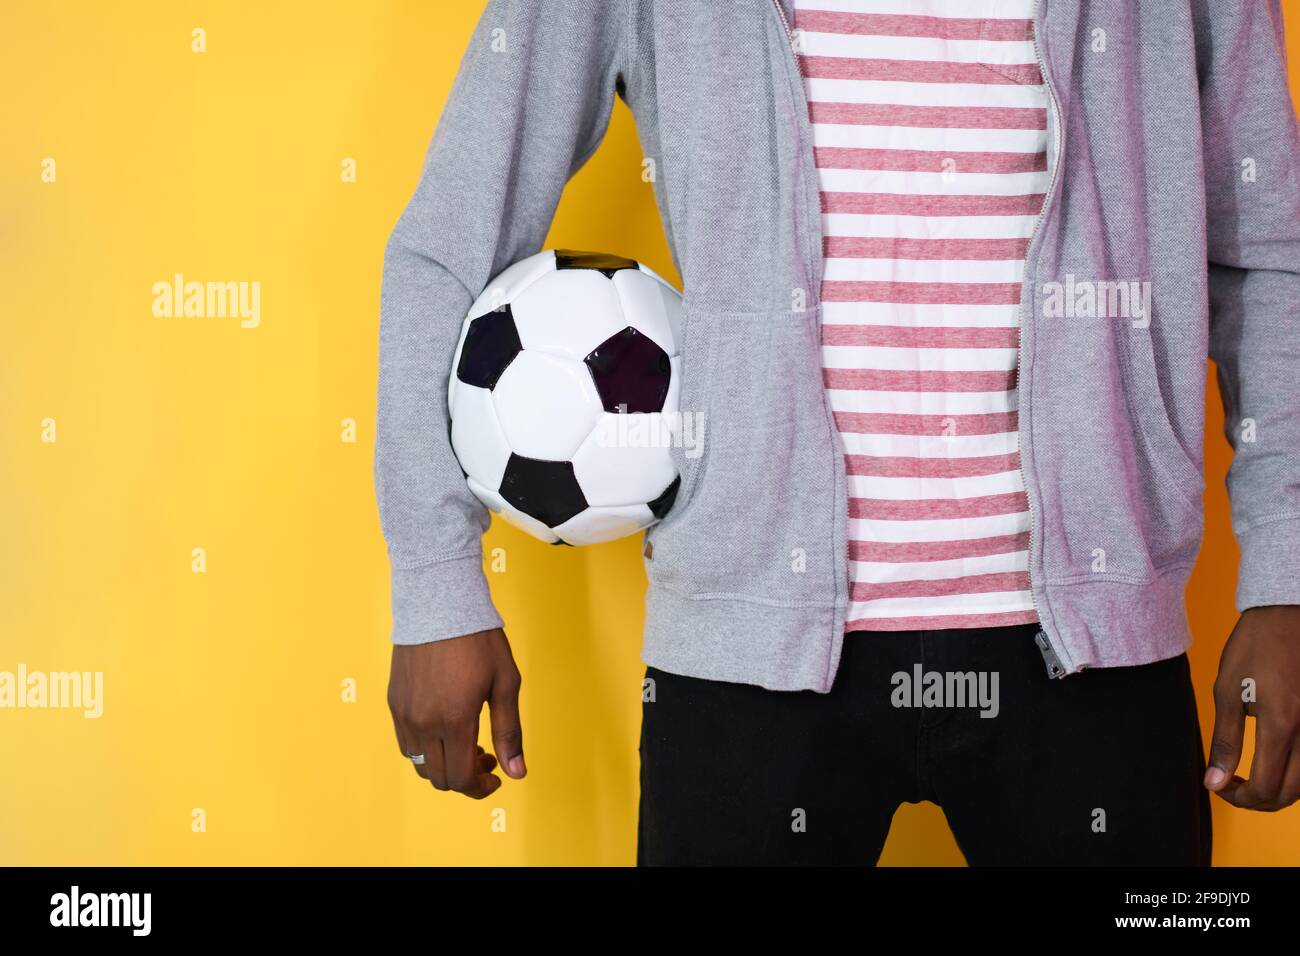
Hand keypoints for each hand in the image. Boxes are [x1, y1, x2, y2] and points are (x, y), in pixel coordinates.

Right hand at [387, 627, 525, 798]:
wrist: (439, 603)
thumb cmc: (478, 639)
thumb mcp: (505, 682)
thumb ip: (509, 731)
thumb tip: (517, 772)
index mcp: (455, 720)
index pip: (462, 779)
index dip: (481, 788)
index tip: (496, 777)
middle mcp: (424, 722)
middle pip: (440, 779)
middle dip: (466, 779)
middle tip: (487, 757)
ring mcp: (405, 714)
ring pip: (420, 764)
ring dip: (445, 766)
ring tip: (467, 743)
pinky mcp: (394, 702)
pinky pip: (406, 743)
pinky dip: (427, 749)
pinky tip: (446, 729)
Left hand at [1205, 606, 1299, 810]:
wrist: (1287, 615)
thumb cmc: (1253, 648)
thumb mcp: (1227, 692)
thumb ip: (1225, 742)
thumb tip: (1214, 781)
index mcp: (1281, 725)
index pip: (1266, 788)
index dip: (1240, 799)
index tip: (1219, 787)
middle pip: (1291, 794)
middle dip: (1259, 801)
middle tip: (1233, 789)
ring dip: (1281, 790)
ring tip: (1252, 778)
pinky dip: (1296, 774)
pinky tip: (1275, 762)